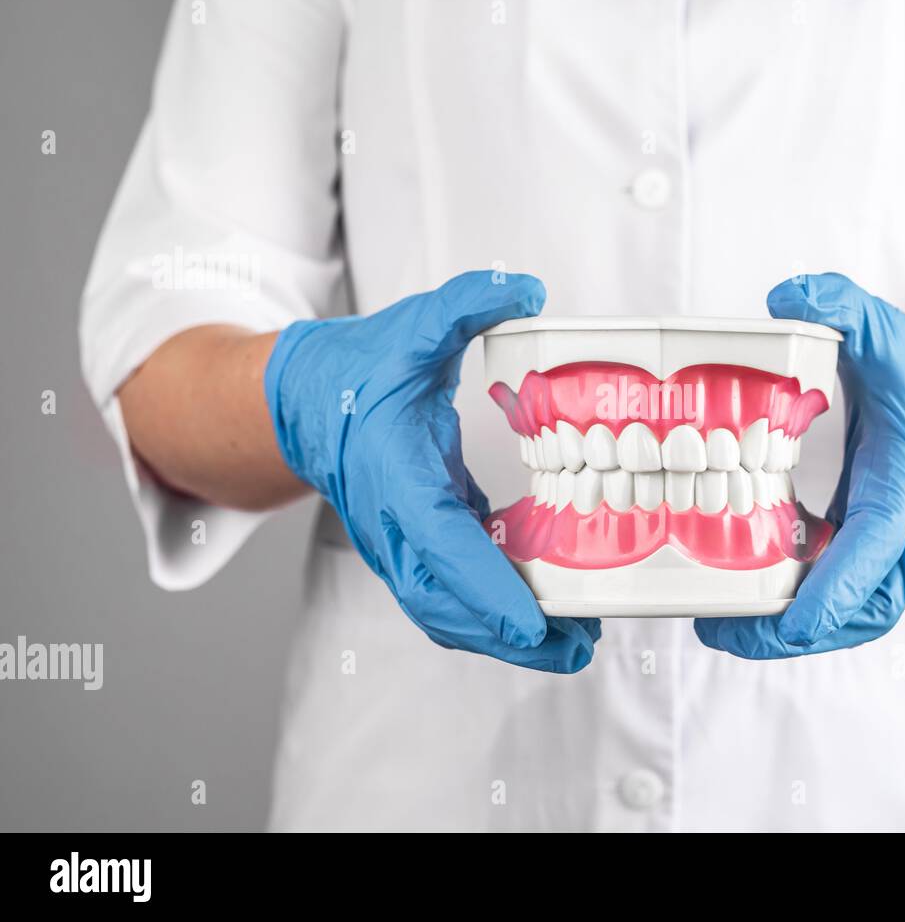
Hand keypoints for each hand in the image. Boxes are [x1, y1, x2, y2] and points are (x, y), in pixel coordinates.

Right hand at [264, 271, 598, 672]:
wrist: (298, 402)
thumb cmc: (354, 370)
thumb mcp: (412, 327)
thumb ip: (466, 302)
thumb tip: (525, 289)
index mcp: (393, 474)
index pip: (440, 541)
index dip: (485, 585)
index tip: (530, 622)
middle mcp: (390, 523)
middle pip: (444, 602)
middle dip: (507, 634)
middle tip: (577, 645)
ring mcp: (396, 544)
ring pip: (443, 611)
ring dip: (501, 636)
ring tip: (571, 645)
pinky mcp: (411, 548)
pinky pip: (447, 596)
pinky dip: (489, 615)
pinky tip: (541, 616)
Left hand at [695, 273, 904, 658]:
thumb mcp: (887, 332)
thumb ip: (843, 307)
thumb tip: (788, 295)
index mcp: (903, 485)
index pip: (873, 549)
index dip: (833, 590)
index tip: (792, 620)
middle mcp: (900, 528)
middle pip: (860, 609)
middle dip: (795, 632)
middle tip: (721, 629)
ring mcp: (888, 545)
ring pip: (852, 612)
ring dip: (792, 629)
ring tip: (721, 624)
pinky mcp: (871, 545)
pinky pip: (839, 591)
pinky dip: (797, 603)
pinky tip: (743, 589)